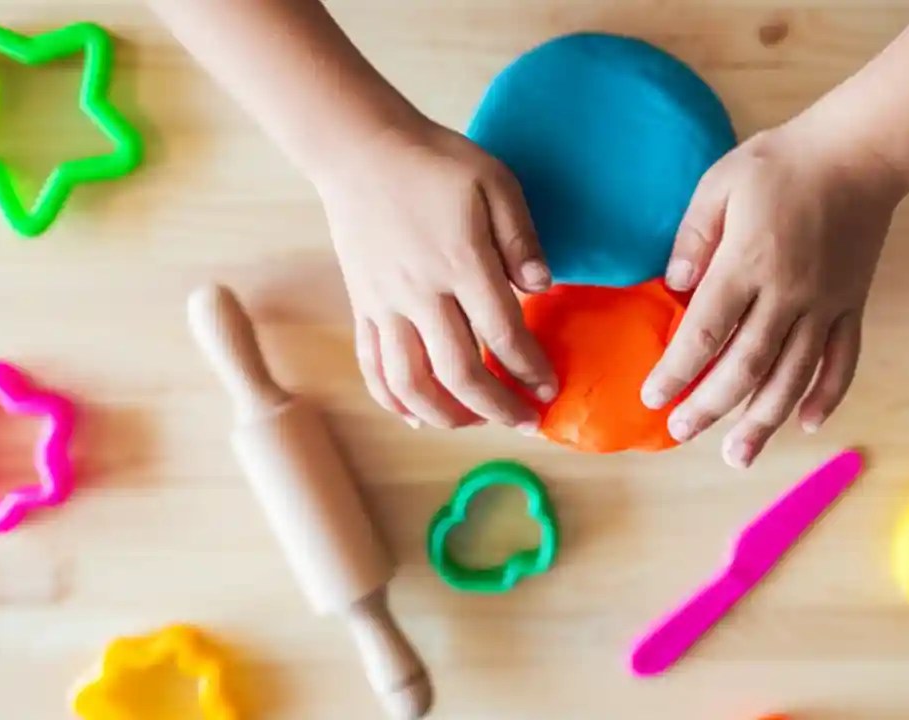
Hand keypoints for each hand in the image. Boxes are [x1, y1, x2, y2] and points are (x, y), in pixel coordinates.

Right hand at [320, 118, 556, 429]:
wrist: (360, 148)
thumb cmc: (434, 161)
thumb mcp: (494, 182)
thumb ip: (521, 239)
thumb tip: (543, 289)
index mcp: (460, 262)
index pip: (503, 334)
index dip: (530, 369)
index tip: (548, 388)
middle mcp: (420, 293)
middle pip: (459, 373)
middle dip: (497, 406)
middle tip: (524, 420)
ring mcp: (384, 304)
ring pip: (411, 382)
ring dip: (446, 414)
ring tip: (475, 421)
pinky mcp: (361, 306)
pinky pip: (372, 366)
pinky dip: (393, 399)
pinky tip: (418, 416)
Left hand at [641, 121, 907, 467]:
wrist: (859, 152)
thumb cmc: (780, 163)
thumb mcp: (719, 184)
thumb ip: (691, 237)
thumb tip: (671, 285)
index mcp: (748, 263)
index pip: (705, 332)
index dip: (677, 371)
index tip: (653, 396)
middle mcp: (788, 294)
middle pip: (745, 367)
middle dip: (709, 407)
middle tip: (680, 432)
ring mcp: (825, 305)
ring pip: (793, 377)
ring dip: (763, 421)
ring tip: (738, 454)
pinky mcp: (851, 305)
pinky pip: (842, 361)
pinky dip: (826, 396)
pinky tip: (804, 423)